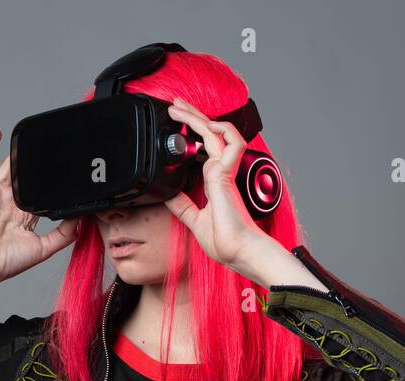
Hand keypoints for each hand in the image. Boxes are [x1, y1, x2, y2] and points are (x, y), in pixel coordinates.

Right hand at [0, 129, 78, 309]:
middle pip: (25, 177)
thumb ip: (63, 236)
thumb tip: (80, 220)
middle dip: (36, 165)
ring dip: (17, 154)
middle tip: (51, 149)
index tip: (66, 172)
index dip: (52, 184)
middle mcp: (9, 204)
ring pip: (7, 168)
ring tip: (29, 139)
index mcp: (24, 217)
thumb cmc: (6, 263)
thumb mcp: (43, 250)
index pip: (41, 194)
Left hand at [162, 98, 282, 283]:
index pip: (205, 148)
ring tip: (180, 108)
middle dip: (191, 117)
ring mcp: (226, 171)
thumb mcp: (194, 219)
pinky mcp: (228, 174)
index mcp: (216, 181)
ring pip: (216, 132)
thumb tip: (168, 193)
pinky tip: (206, 125)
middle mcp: (222, 172)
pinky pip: (231, 142)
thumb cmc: (225, 241)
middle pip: (208, 135)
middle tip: (175, 105)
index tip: (178, 126)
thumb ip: (182, 204)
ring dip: (198, 117)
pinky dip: (221, 130)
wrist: (237, 252)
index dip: (193, 134)